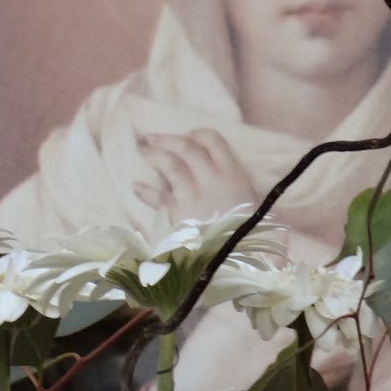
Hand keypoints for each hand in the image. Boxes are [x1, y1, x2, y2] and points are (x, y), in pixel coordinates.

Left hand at [132, 128, 255, 221]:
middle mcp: (210, 177)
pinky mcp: (177, 211)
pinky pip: (157, 197)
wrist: (232, 257)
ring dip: (154, 156)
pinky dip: (145, 191)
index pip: (213, 140)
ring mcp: (192, 193)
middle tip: (151, 137)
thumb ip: (242, 186)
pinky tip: (136, 187)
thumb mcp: (254, 203)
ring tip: (144, 152)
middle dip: (167, 139)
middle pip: (186, 147)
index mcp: (232, 172)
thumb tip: (246, 178)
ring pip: (170, 165)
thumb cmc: (248, 231)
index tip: (189, 136)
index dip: (198, 134)